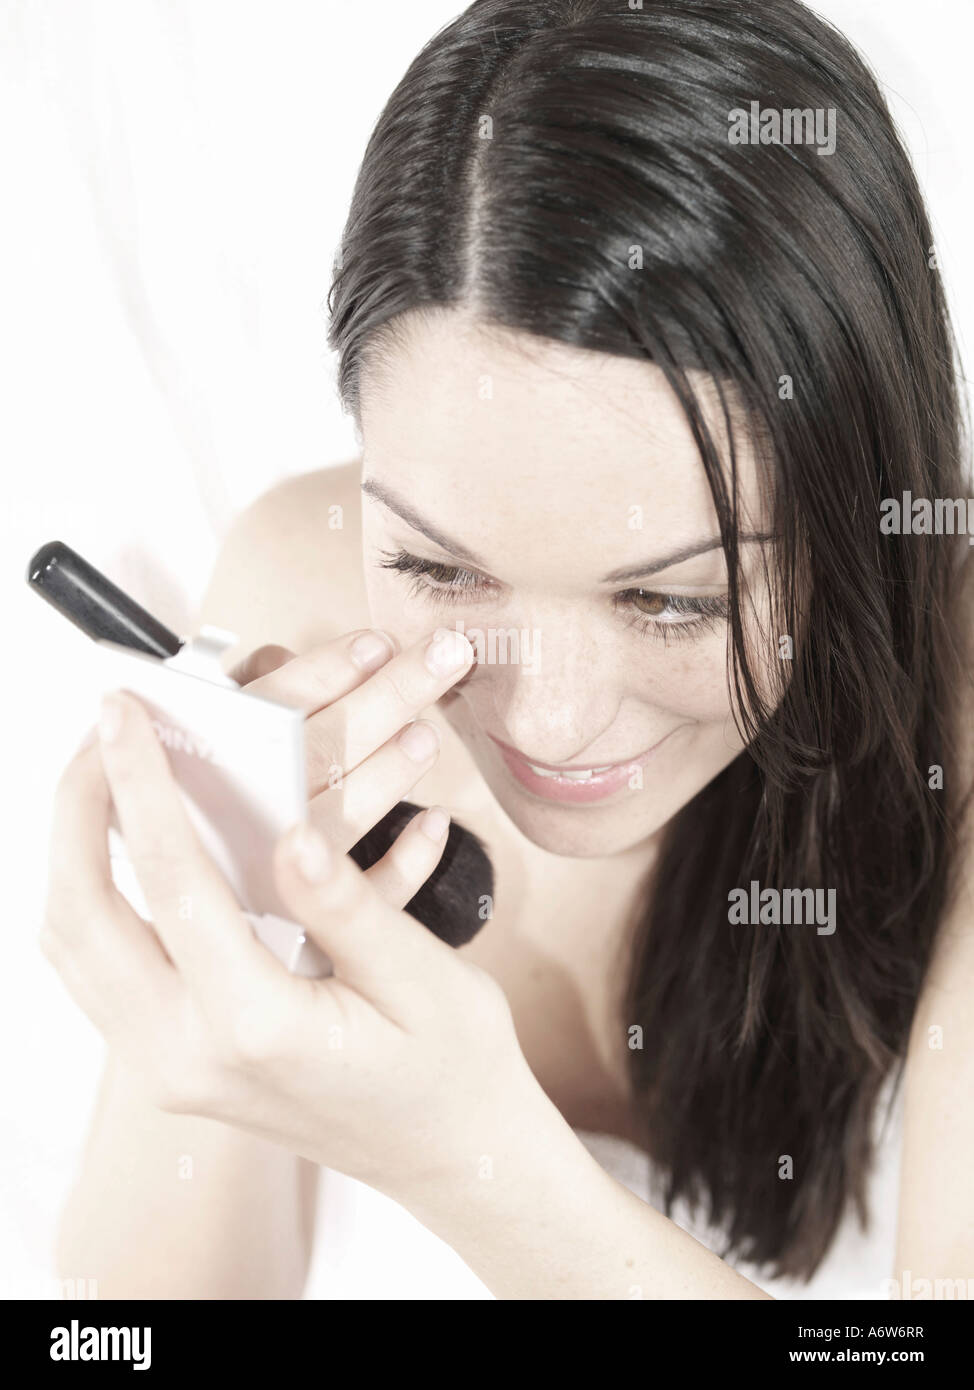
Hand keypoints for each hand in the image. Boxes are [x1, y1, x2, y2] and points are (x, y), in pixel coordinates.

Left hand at [41, 629, 545, 1208]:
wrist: (449, 1155)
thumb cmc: (451, 1068)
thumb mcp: (425, 977)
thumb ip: (352, 904)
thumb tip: (290, 833)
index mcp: (258, 1029)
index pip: (175, 887)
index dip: (144, 788)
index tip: (124, 715)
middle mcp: (189, 1058)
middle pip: (83, 920)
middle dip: (77, 813)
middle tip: (102, 732)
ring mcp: (168, 1070)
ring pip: (73, 950)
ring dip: (73, 856)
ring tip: (104, 777)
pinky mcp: (169, 1065)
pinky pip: (96, 973)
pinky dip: (92, 899)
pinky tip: (122, 850)